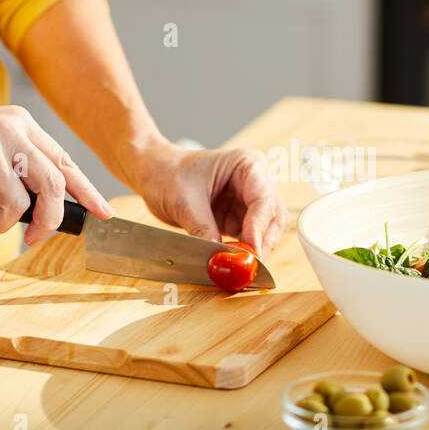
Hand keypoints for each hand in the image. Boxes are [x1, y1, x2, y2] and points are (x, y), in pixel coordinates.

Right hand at [0, 93, 111, 244]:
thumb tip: (40, 207)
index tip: (103, 212)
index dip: (87, 191)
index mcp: (22, 125)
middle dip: (47, 223)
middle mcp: (11, 132)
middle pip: (52, 189)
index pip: (65, 162)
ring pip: (16, 207)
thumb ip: (15, 161)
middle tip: (32, 239)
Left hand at [133, 143, 287, 254]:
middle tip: (248, 264)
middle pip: (274, 217)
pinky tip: (232, 261)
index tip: (250, 252)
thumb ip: (204, 231)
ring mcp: (248, 201)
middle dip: (263, 242)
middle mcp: (254, 182)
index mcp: (247, 165)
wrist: (154, 173)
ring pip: (267, 231)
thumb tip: (220, 258)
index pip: (263, 199)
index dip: (259, 228)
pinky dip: (245, 252)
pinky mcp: (239, 218)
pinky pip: (251, 239)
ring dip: (256, 249)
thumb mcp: (183, 202)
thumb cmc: (168, 173)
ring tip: (237, 264)